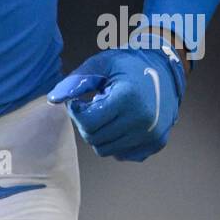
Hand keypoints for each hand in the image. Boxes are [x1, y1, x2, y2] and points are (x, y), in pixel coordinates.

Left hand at [47, 37, 185, 160]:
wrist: (166, 70)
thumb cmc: (129, 65)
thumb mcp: (100, 64)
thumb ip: (76, 81)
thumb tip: (53, 99)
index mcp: (128, 99)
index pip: (88, 123)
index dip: (77, 112)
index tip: (79, 102)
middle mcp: (142, 121)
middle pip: (95, 139)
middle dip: (86, 124)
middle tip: (93, 106)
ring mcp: (151, 135)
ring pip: (106, 149)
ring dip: (100, 134)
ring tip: (107, 114)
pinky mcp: (156, 144)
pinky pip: (123, 154)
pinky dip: (116, 143)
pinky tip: (120, 123)